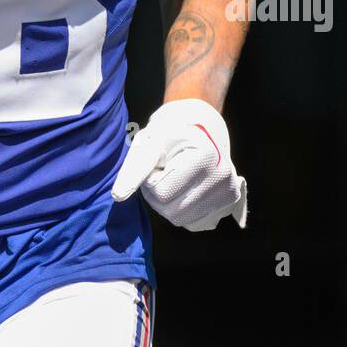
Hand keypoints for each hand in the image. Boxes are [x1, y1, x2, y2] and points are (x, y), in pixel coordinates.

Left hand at [111, 98, 246, 230]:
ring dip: (169, 203)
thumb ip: (136, 167)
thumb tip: (118, 196)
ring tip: (175, 178)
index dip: (150, 178)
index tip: (157, 161)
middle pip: (172, 211)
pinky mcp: (228, 204)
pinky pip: (193, 222)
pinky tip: (186, 189)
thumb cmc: (171, 130)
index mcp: (206, 157)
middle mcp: (223, 178)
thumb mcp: (151, 140)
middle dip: (158, 194)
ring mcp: (229, 193)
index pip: (161, 192)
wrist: (200, 125)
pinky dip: (183, 209)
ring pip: (182, 219)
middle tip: (163, 171)